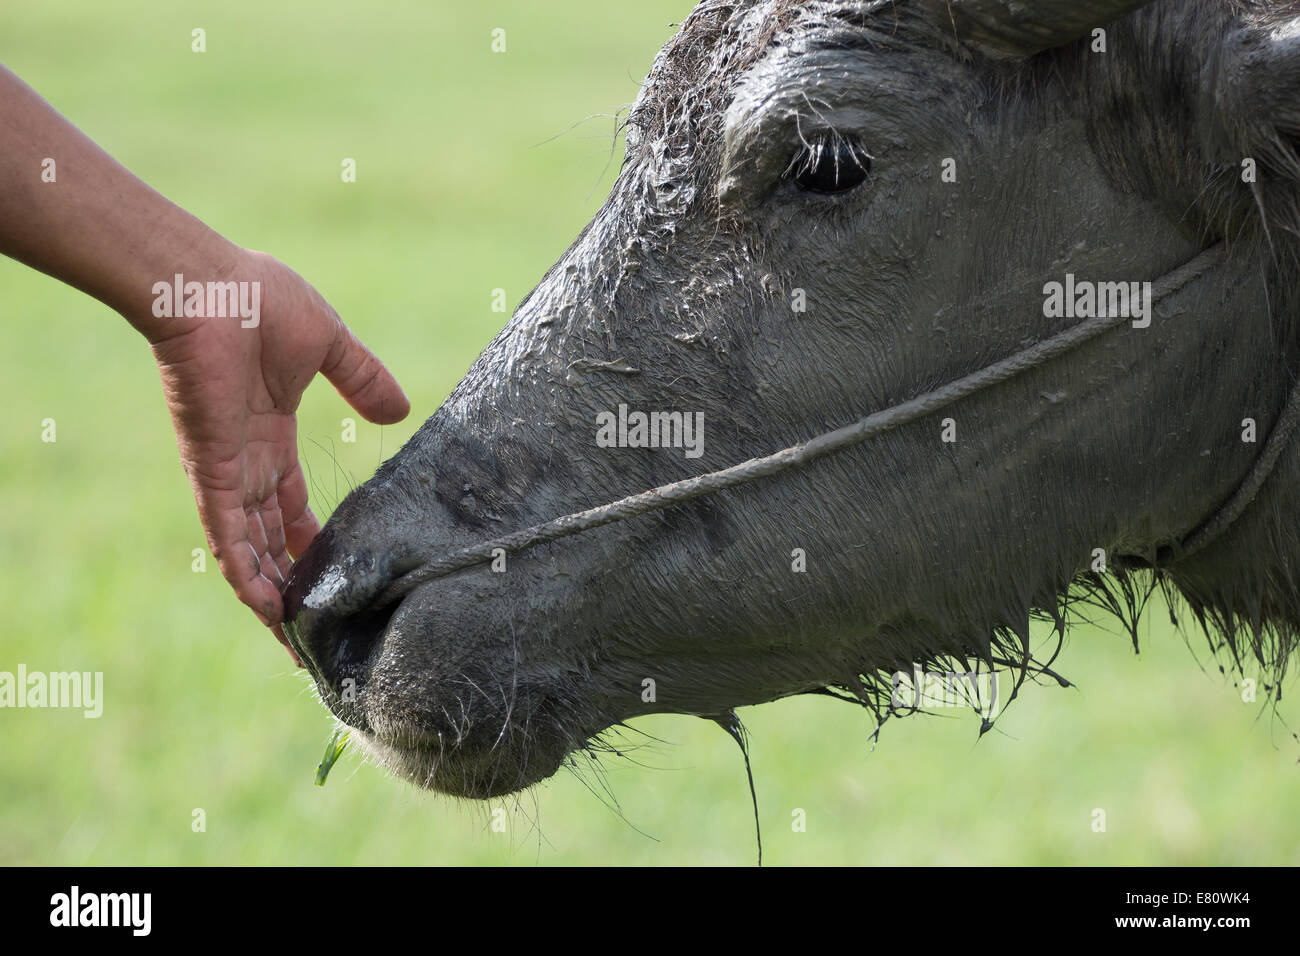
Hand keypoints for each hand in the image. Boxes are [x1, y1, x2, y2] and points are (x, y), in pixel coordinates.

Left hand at [147, 249, 408, 656]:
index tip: (331, 577)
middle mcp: (245, 463)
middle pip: (269, 541)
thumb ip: (363, 379)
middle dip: (290, 586)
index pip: (290, 505)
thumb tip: (400, 410)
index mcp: (269, 434)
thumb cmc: (260, 299)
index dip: (309, 544)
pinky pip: (226, 534)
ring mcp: (226, 469)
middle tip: (313, 632)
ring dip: (268, 596)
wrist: (208, 285)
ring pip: (247, 551)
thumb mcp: (330, 345)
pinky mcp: (210, 470)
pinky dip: (244, 574)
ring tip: (294, 643)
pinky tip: (267, 611)